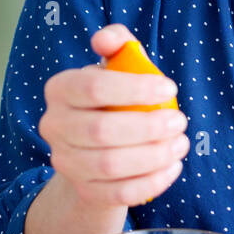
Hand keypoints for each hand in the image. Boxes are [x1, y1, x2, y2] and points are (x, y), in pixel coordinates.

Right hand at [39, 24, 188, 210]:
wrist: (96, 149)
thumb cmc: (112, 99)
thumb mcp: (115, 67)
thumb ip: (117, 44)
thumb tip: (105, 39)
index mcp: (60, 89)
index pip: (92, 88)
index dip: (135, 88)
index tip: (170, 88)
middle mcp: (54, 126)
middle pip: (101, 131)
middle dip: (149, 126)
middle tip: (180, 121)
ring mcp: (66, 163)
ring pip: (110, 165)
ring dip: (154, 156)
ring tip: (180, 143)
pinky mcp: (85, 191)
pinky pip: (120, 194)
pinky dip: (152, 182)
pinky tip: (173, 167)